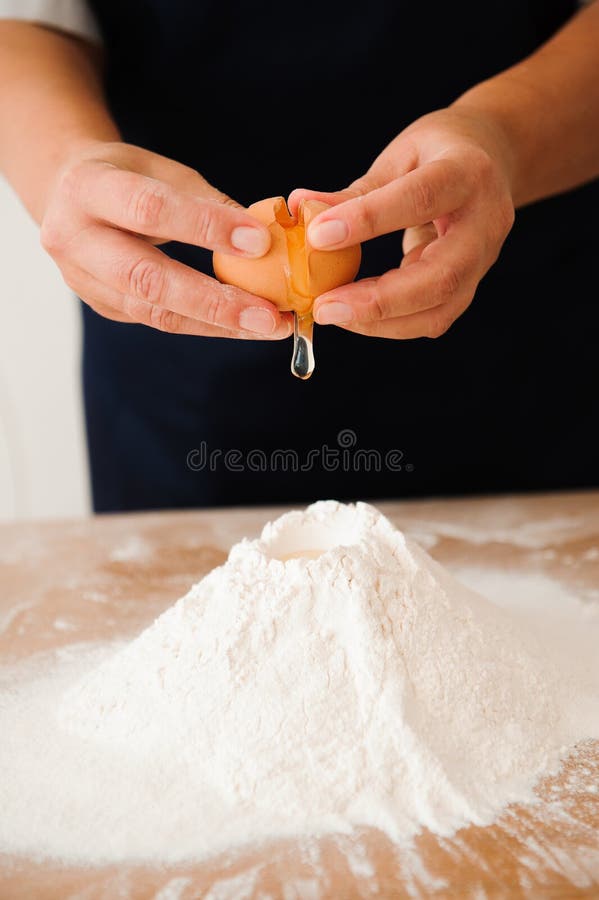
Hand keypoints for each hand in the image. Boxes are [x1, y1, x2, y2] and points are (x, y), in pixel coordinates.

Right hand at [41, 141, 291, 338]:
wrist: (69, 196)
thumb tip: (266, 237)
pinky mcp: (102, 307)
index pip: (149, 209)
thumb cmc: (127, 177)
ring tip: (269, 326)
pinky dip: (206, 325)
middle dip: (215, 301)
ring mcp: (83, 280)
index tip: (260, 241)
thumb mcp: (162, 170)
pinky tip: (244, 326)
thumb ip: (207, 201)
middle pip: (146, 278)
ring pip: (154, 313)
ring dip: (218, 324)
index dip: (205, 227)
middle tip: (269, 316)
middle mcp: (74, 238)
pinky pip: (159, 322)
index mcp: (88, 188)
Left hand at [289, 108, 514, 338]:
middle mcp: (484, 222)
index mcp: (466, 173)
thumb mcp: (399, 157)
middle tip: (325, 307)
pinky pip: (433, 317)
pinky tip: (356, 315)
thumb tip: (299, 205)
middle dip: (378, 300)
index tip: (318, 236)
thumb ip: (355, 191)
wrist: (495, 160)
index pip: (420, 198)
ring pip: (439, 308)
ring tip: (333, 313)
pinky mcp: (471, 285)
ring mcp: (483, 260)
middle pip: (440, 275)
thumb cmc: (438, 153)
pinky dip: (390, 324)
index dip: (368, 220)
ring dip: (380, 321)